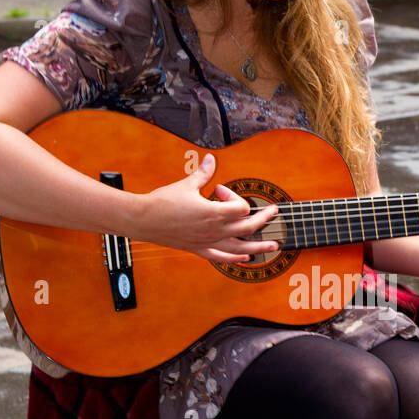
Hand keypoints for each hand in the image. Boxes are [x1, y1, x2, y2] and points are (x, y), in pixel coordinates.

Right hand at [135, 152, 278, 262]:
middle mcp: (214, 230)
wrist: (144, 220)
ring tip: (274, 244)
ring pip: (240, 248)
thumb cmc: (163, 202)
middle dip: (264, 219)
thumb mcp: (186, 184)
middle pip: (248, 227)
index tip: (220, 189)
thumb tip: (211, 159)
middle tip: (274, 213)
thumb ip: (203, 174)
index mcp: (213, 213)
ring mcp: (208, 242)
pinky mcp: (199, 250)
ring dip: (260, 246)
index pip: (240, 207)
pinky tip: (245, 258)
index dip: (234, 195)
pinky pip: (221, 258)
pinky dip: (235, 259)